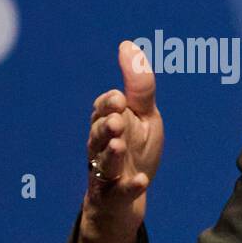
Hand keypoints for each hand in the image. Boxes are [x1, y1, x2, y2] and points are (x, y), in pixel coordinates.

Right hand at [77, 40, 164, 242]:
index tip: (118, 99)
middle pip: (97, 135)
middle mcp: (101, 148)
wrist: (127, 198)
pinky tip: (142, 182)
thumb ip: (138, 86)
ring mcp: (106, 173)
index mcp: (107, 125)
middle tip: (117, 120)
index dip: (109, 105)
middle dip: (106, 126)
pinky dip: (130, 187)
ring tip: (119, 145)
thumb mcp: (143, 116)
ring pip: (103, 163)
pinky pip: (119, 193)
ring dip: (111, 154)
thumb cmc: (136, 150)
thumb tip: (128, 44)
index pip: (103, 111)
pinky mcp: (114, 196)